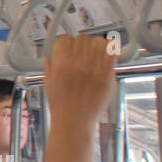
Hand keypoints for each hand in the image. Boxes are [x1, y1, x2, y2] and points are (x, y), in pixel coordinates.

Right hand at [42, 34, 115, 161]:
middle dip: (82, 44)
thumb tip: (51, 57)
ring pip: (98, 42)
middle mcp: (76, 64)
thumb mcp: (48, 83)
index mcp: (61, 64)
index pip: (65, 39)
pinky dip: (113, 50)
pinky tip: (111, 52)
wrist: (73, 122)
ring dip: (97, 45)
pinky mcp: (107, 77)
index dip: (67, 43)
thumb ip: (50, 67)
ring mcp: (93, 70)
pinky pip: (113, 55)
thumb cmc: (60, 106)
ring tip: (97, 54)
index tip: (69, 48)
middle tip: (84, 53)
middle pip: (82, 38)